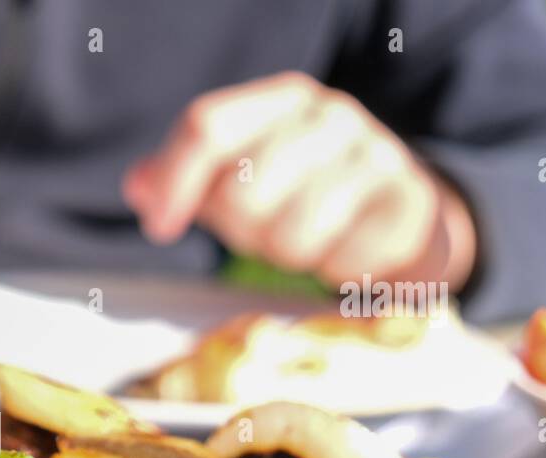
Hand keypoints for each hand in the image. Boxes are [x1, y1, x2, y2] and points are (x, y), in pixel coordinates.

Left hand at [123, 72, 475, 290]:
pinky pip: (340, 258)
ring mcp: (375, 155)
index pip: (207, 126)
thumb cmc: (304, 196)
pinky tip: (346, 250)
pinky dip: (334, 268)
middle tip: (264, 232)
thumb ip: (181, 180)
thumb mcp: (240, 179)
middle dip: (242, 231)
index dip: (173, 180)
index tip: (159, 227)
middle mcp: (330, 116)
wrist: (404, 214)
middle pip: (241, 192)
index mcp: (281, 100)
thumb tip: (138, 187)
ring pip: (290, 232)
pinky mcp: (407, 204)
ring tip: (307, 241)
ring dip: (287, 254)